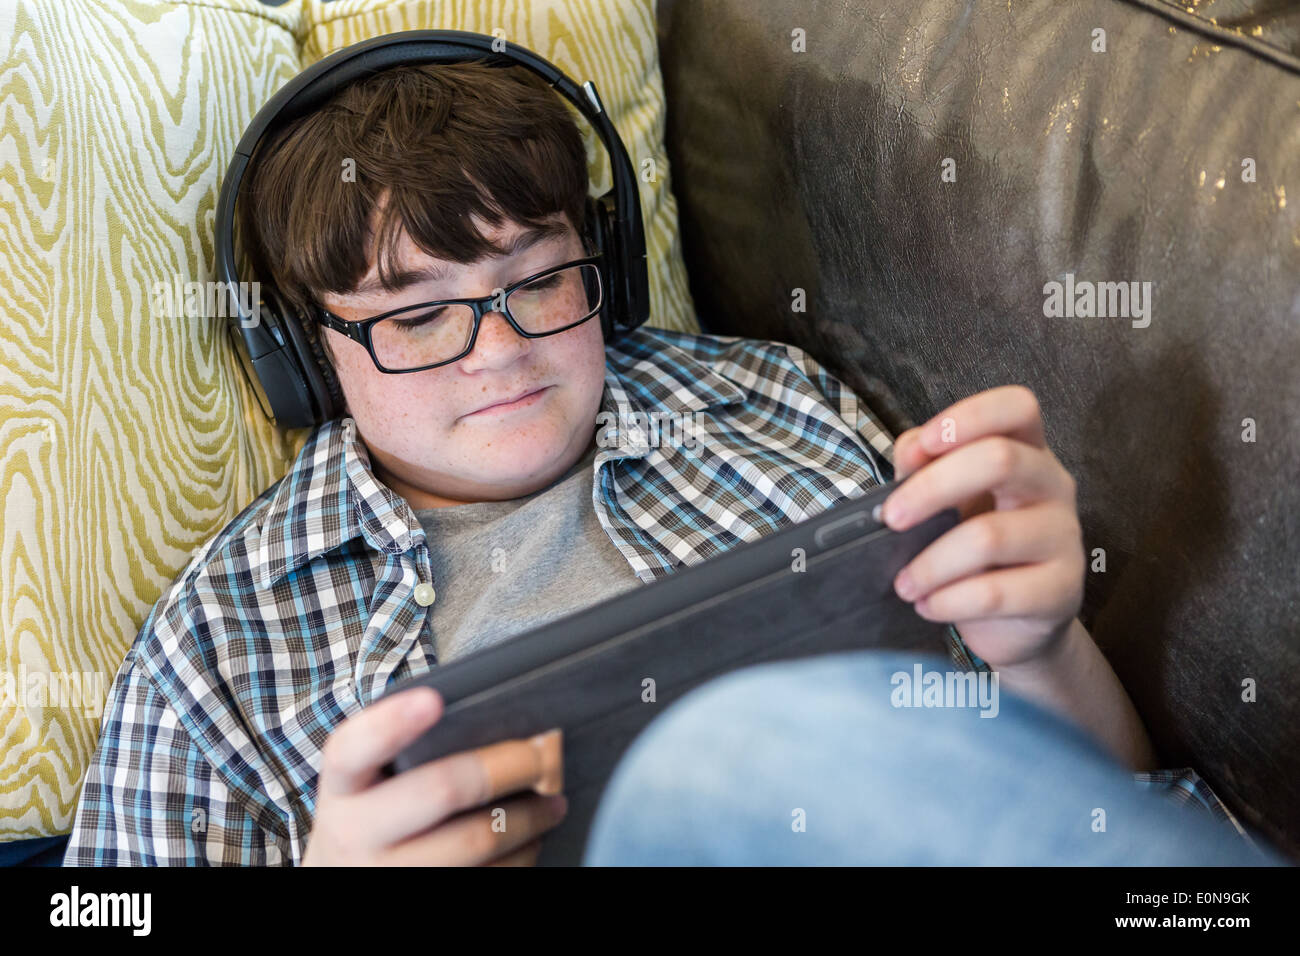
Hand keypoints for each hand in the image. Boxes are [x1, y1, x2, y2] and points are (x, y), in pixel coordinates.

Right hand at [303, 687, 565, 865]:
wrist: (346, 880)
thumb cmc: (373, 817)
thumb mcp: (365, 784)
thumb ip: (405, 750)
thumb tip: (493, 723)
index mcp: (343, 788)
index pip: (353, 749)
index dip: (391, 724)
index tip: (433, 700)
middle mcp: (355, 835)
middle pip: (442, 790)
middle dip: (509, 766)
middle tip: (544, 754)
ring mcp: (389, 875)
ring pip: (478, 840)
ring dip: (530, 818)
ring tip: (551, 801)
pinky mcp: (424, 898)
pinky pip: (490, 877)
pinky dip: (523, 856)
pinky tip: (529, 841)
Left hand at [882, 385, 1084, 668]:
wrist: (1015, 623)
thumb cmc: (975, 549)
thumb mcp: (949, 499)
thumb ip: (926, 466)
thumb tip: (910, 454)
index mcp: (1027, 452)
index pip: (1017, 407)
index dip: (968, 416)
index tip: (923, 445)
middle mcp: (1054, 486)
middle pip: (1001, 459)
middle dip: (931, 488)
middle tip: (891, 520)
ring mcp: (1064, 538)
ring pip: (989, 536)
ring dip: (930, 563)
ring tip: (905, 584)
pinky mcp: (1061, 591)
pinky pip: (994, 593)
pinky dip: (948, 602)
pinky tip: (930, 605)